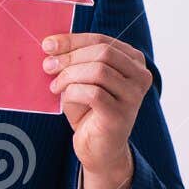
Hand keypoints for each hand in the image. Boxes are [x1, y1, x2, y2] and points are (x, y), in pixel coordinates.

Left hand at [43, 32, 150, 188]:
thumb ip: (75, 59)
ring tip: (55, 87)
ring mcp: (134, 96)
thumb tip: (51, 44)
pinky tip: (64, 100)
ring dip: (69, 76)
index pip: (102, 40)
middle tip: (48, 66)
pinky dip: (72, 93)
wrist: (98, 148)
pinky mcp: (121, 115)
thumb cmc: (89, 110)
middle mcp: (140, 76)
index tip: (48, 45)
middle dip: (70, 57)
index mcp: (133, 61)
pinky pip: (92, 93)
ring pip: (98, 71)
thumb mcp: (82, 78)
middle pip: (103, 52)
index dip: (73, 40)